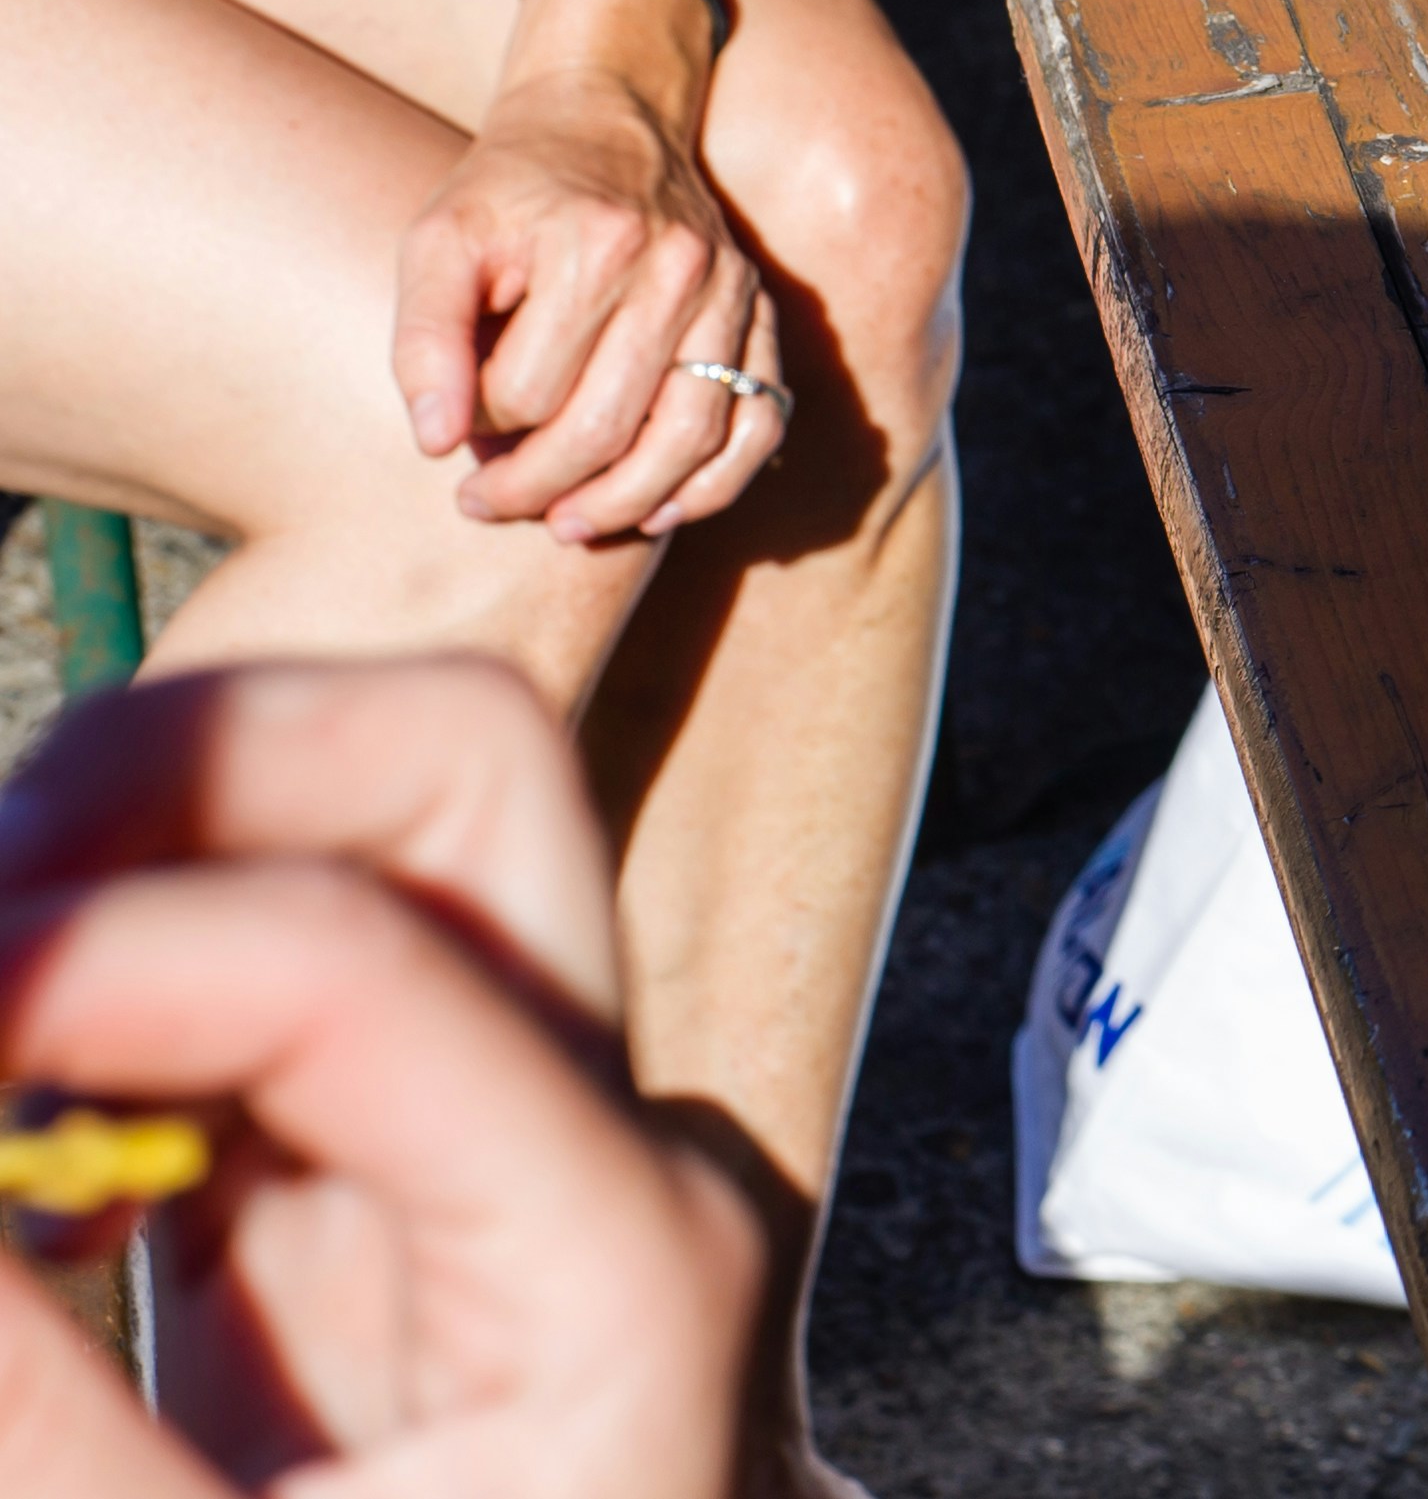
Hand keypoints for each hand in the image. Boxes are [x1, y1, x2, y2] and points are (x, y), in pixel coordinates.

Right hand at [0, 662, 749, 1498]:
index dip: (77, 950)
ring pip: (344, 829)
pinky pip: (249, 983)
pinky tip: (6, 1129)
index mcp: (630, 1261)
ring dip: (108, 857)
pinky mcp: (386, 1202)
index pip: (354, 962)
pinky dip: (88, 990)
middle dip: (167, 775)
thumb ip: (20, 1388)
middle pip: (441, 775)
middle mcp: (618, 1151)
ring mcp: (518, 1151)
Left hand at [394, 0, 782, 548]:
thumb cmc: (509, 190)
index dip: (478, 428)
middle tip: (483, 501)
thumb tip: (436, 444)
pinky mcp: (762, 312)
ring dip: (622, 502)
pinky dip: (716, 483)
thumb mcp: (438, 242)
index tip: (452, 429)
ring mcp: (732, 293)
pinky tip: (658, 509)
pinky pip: (761, 420)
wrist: (606, 116)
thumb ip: (423, 339)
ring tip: (564, 524)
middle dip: (534, 486)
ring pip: (692, 436)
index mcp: (595, 246)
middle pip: (608, 426)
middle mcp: (680, 269)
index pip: (529, 392)